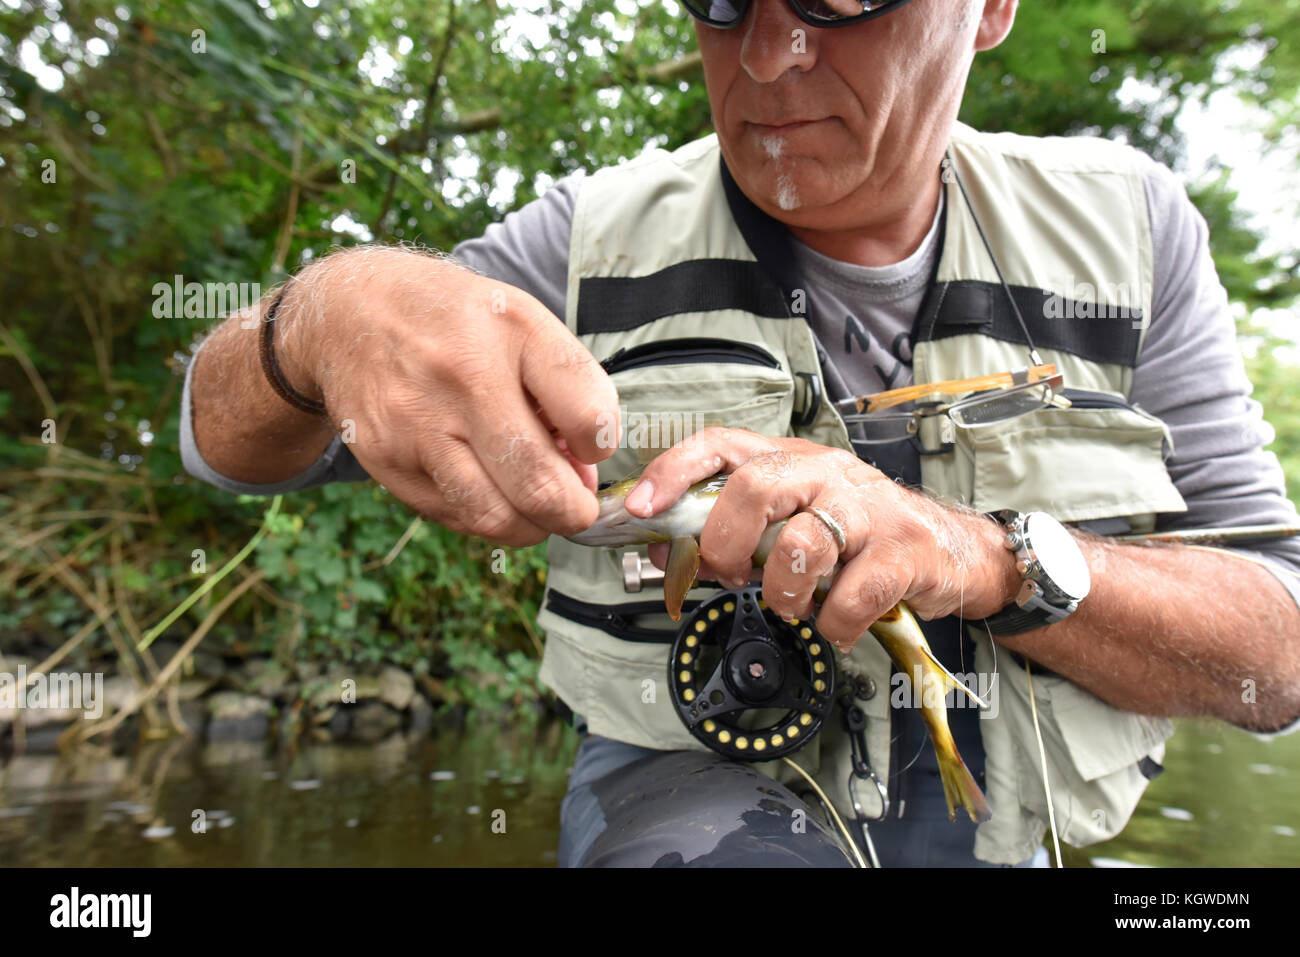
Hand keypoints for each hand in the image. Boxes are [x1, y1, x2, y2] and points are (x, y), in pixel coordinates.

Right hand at [287, 249, 619, 544]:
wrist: (349, 311)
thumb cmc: (457, 323)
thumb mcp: (522, 323)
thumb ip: (566, 391)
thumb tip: (584, 474)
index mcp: (514, 330)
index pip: (586, 414)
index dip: (601, 446)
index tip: (591, 448)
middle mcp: (464, 375)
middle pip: (540, 483)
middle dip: (573, 512)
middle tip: (577, 507)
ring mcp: (418, 423)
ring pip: (495, 517)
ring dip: (531, 527)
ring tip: (537, 509)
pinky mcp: (384, 459)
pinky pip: (453, 517)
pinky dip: (485, 518)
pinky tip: (492, 494)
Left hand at [634, 427, 1018, 649]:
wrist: (952, 549)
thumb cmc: (859, 534)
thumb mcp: (793, 519)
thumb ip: (735, 530)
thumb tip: (667, 549)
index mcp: (790, 460)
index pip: (721, 444)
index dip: (674, 472)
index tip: (641, 508)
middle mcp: (826, 473)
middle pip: (755, 487)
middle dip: (724, 542)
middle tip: (727, 575)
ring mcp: (867, 509)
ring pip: (801, 544)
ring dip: (780, 592)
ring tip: (790, 606)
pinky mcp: (902, 551)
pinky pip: (851, 595)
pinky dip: (832, 624)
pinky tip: (833, 625)